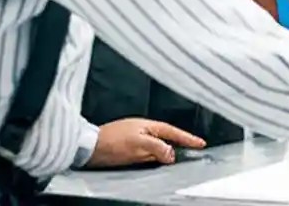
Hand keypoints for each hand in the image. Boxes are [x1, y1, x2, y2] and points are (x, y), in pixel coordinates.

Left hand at [85, 118, 206, 167]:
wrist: (88, 147)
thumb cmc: (111, 142)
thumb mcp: (138, 144)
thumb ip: (157, 147)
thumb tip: (172, 153)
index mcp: (148, 126)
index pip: (173, 132)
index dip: (187, 138)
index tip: (200, 143)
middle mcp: (143, 130)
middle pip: (167, 137)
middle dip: (180, 143)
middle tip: (193, 149)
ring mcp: (136, 138)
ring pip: (158, 145)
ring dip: (167, 150)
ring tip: (177, 158)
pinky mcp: (128, 147)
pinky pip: (148, 151)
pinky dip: (155, 156)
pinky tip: (155, 161)